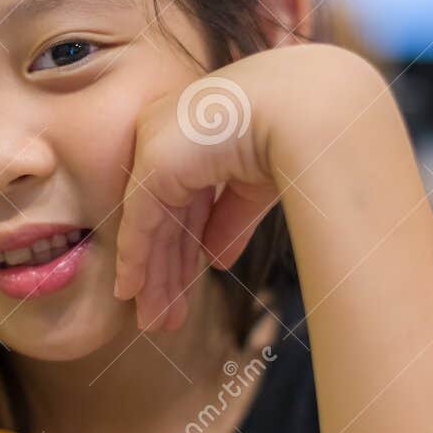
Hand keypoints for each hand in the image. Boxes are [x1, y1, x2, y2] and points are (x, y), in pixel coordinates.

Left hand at [113, 53, 288, 331]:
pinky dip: (135, 260)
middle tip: (162, 315)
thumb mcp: (257, 184)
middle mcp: (169, 132)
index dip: (185, 247)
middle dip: (167, 270)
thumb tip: (216, 262)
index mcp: (198, 128)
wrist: (302, 111)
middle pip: (165, 217)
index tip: (183, 286)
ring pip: (150, 225)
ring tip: (153, 321)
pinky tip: (130, 292)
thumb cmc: (295, 135)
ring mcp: (156, 145)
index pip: (186, 199)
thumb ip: (229, 220)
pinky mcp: (151, 166)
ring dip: (154, 277)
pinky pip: (140, 223)